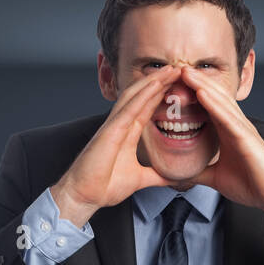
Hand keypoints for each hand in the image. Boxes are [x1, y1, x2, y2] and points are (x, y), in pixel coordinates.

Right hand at [51, 66, 180, 225]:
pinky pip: (129, 109)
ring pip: (135, 96)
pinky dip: (143, 95)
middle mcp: (120, 125)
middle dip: (159, 81)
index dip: (161, 94)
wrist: (86, 196)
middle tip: (178, 68)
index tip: (178, 84)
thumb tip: (174, 177)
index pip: (147, 107)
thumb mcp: (140, 179)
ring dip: (153, 81)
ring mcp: (114, 126)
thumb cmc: (104, 186)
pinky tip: (155, 85)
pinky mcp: (110, 131)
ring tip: (170, 70)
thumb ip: (156, 175)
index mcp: (127, 133)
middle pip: (142, 96)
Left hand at [178, 65, 263, 226]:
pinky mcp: (247, 139)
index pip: (208, 108)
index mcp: (228, 133)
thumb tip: (181, 177)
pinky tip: (202, 93)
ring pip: (220, 102)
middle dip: (196, 82)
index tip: (174, 84)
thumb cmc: (252, 184)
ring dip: (203, 85)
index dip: (193, 94)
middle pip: (214, 98)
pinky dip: (214, 104)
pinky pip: (228, 118)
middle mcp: (236, 126)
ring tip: (185, 72)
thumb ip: (200, 173)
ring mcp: (243, 130)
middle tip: (177, 67)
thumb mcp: (216, 178)